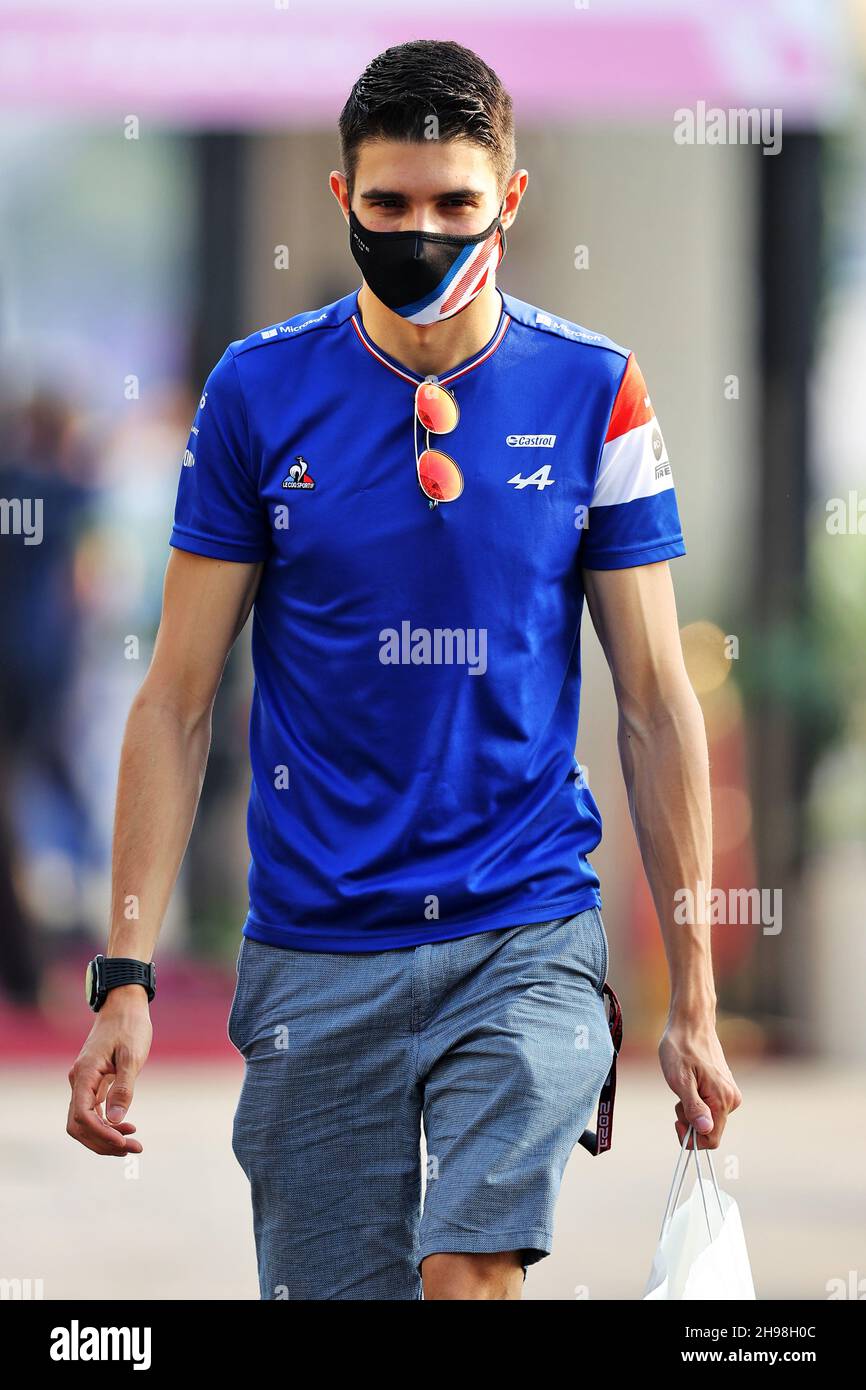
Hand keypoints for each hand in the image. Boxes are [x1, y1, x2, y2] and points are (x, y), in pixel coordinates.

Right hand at [66, 986, 151, 1155]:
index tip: (124, 1142)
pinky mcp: (93, 1083)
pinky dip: (107, 1124)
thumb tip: (116, 1121)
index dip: (101, 1134)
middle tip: (134, 1149)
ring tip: (133, 1144)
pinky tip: (126, 1127)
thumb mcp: (132, 1056)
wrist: (125, 1006)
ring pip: (85, 1122)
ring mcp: (84, 1083)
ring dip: (105, 1137)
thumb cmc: (130, 1026)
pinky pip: (93, 1112)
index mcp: (85, 1074)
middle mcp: (79, 1081)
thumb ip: (123, 1088)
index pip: (82, 1116)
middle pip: (79, 1125)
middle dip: (103, 1142)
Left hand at [658, 1012, 741, 1149]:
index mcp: (722, 1100)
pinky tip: (690, 1082)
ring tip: (683, 1085)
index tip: (676, 1120)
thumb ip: (693, 1106)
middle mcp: (731, 1099)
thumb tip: (705, 1129)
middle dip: (690, 1120)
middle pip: (709, 1129)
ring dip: (691, 1109)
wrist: (690, 1022)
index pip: (711, 1140)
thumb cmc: (681, 1048)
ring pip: (708, 1117)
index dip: (692, 1137)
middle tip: (678, 1096)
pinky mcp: (724, 1087)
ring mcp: (729, 1092)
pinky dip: (696, 1100)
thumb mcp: (680, 1079)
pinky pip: (709, 1106)